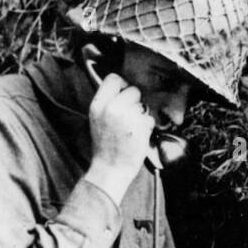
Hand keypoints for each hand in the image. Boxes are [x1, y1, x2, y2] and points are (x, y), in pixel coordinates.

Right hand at [87, 72, 153, 189]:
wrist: (110, 169)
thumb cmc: (104, 146)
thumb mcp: (97, 120)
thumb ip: (108, 102)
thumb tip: (124, 87)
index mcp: (98, 105)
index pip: (113, 78)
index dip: (122, 84)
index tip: (123, 94)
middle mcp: (111, 108)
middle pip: (133, 90)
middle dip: (134, 101)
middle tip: (129, 116)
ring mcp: (127, 117)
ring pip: (143, 105)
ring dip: (141, 115)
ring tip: (131, 129)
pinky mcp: (140, 126)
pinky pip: (149, 119)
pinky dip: (146, 127)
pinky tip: (137, 137)